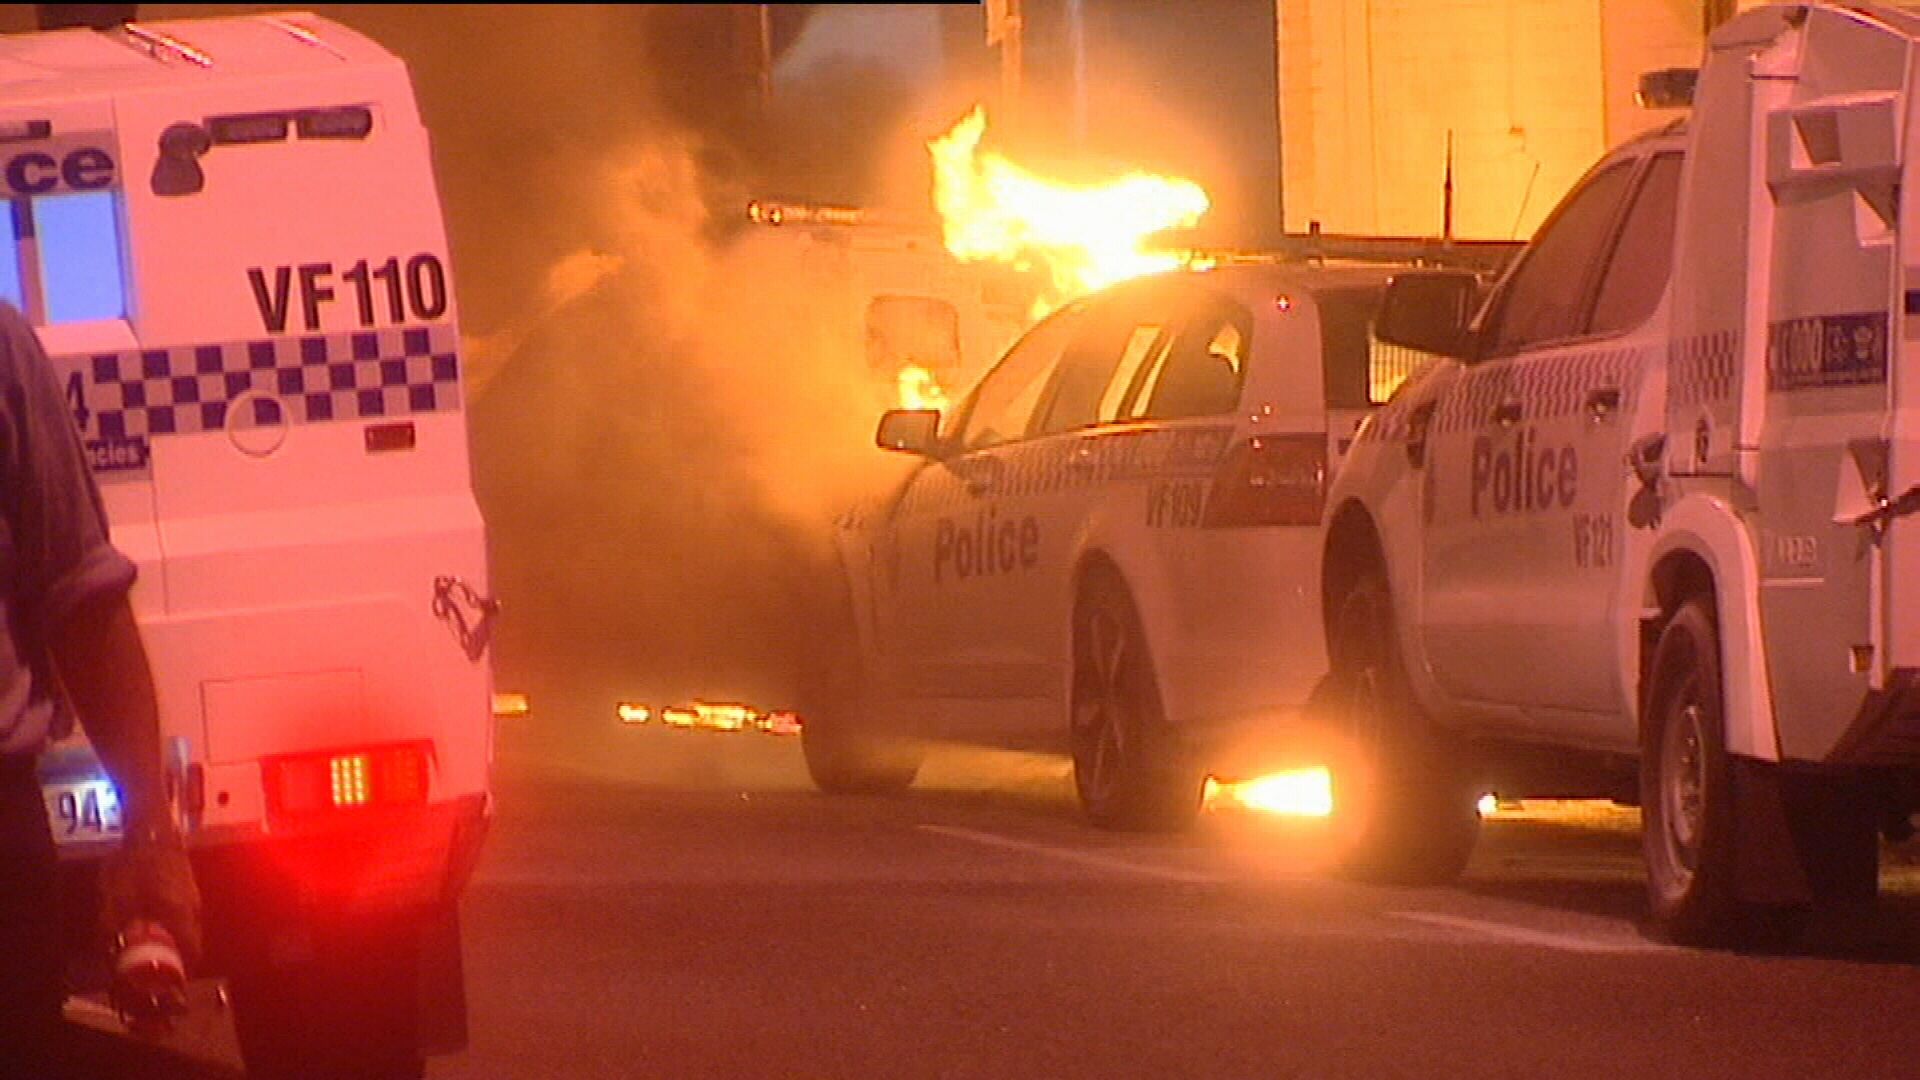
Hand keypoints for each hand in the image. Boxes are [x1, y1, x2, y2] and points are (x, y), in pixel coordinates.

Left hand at [99, 821, 202, 967]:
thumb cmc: (137, 864)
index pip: (193, 950)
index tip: (169, 978)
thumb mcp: (115, 897)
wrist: (152, 831)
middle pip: (190, 940)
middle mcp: (192, 907)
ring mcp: (192, 895)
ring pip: (186, 926)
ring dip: (171, 937)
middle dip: (173, 955)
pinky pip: (182, 912)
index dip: (183, 968)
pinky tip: (151, 917)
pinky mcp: (187, 886)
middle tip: (153, 963)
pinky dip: (170, 922)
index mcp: (180, 914)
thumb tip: (106, 950)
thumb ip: (111, 926)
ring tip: (148, 942)